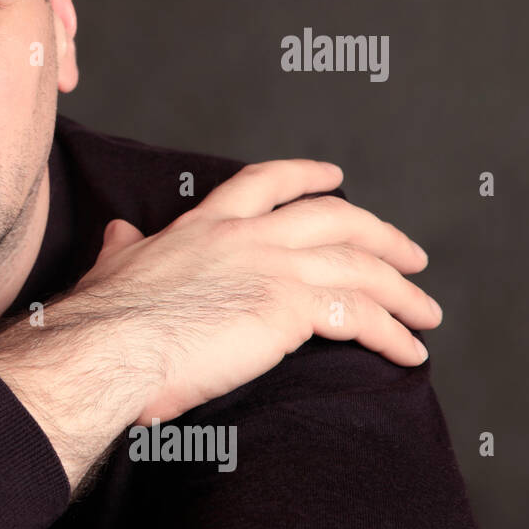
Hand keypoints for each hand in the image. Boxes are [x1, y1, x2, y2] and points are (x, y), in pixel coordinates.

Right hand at [0, 159, 441, 490]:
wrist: (107, 346)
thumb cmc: (103, 320)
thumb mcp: (112, 269)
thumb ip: (125, 248)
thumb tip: (118, 232)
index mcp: (205, 226)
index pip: (265, 183)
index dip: (307, 177)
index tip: (335, 178)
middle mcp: (245, 236)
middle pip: (334, 217)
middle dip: (380, 234)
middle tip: (408, 255)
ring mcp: (271, 267)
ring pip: (359, 264)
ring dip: (401, 290)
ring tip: (425, 312)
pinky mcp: (289, 307)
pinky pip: (360, 315)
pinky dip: (393, 333)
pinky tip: (408, 351)